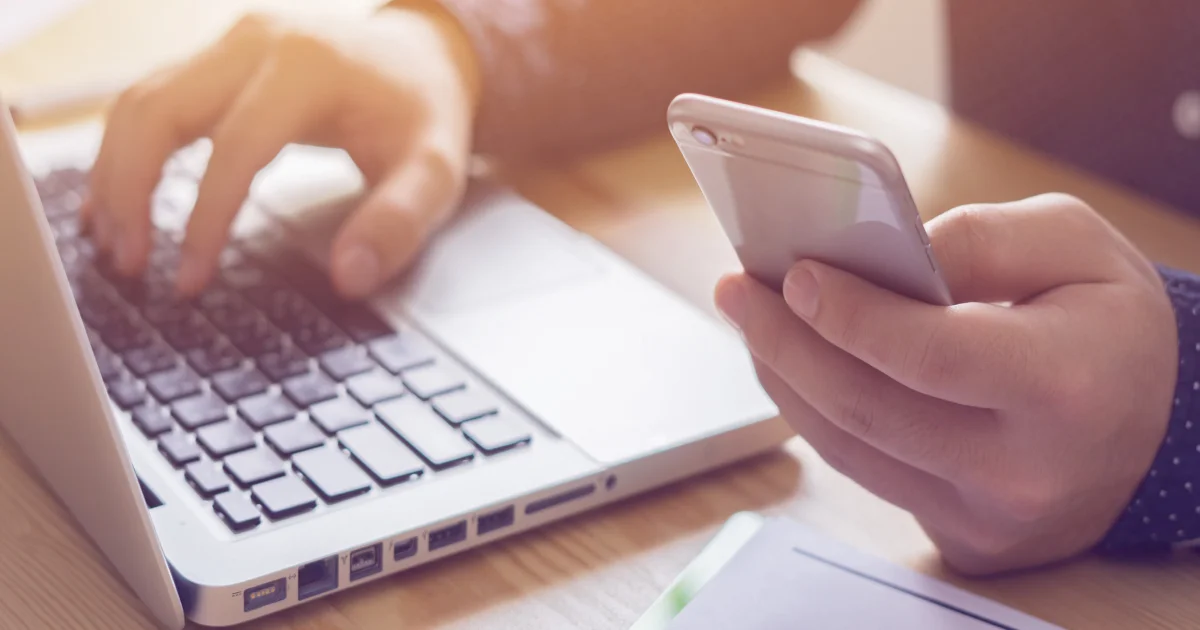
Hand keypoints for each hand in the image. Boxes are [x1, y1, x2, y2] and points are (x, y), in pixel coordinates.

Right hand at [83, 4, 479, 297]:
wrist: (423, 59)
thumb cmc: (425, 115)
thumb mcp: (435, 171)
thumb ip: (398, 222)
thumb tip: (349, 278)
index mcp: (309, 66)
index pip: (235, 148)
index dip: (204, 220)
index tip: (190, 281)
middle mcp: (257, 42)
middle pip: (159, 111)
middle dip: (130, 191)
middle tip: (129, 264)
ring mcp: (230, 44)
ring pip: (140, 102)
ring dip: (114, 173)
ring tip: (113, 243)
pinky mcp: (215, 59)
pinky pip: (151, 100)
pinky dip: (124, 151)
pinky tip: (113, 201)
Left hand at [715, 194, 1177, 573]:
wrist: (1148, 421)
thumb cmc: (1107, 322)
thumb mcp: (1073, 245)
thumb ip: (975, 238)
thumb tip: (871, 256)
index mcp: (1065, 387)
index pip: (931, 355)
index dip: (851, 315)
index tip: (794, 275)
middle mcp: (1024, 470)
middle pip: (867, 408)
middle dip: (785, 343)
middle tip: (737, 290)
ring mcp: (987, 516)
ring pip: (850, 446)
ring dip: (784, 377)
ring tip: (750, 317)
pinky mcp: (959, 536)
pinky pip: (863, 470)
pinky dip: (815, 412)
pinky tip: (791, 363)